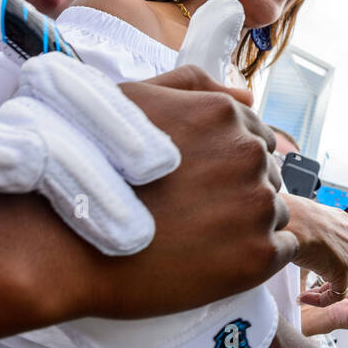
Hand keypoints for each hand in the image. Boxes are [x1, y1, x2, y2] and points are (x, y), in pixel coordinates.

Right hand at [84, 65, 297, 316]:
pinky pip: (283, 250)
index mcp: (224, 114)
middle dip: (238, 189)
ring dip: (247, 223)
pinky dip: (257, 255)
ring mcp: (257, 205)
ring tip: (198, 238)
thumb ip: (194, 86)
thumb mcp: (133, 102)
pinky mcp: (258, 255)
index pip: (256, 136)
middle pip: (265, 173)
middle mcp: (249, 154)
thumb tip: (248, 95)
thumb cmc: (90, 167)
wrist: (64, 244)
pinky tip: (217, 260)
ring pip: (274, 212)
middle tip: (193, 213)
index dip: (227, 162)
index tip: (199, 182)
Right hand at [286, 196, 347, 301]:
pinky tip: (303, 298)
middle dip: (331, 279)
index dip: (334, 263)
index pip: (347, 249)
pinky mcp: (342, 269)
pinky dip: (321, 300)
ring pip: (343, 281)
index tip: (321, 273)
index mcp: (344, 222)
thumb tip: (306, 243)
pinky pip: (337, 294)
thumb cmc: (288, 218)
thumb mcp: (307, 221)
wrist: (285, 220)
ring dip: (323, 291)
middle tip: (314, 288)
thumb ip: (315, 233)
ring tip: (304, 294)